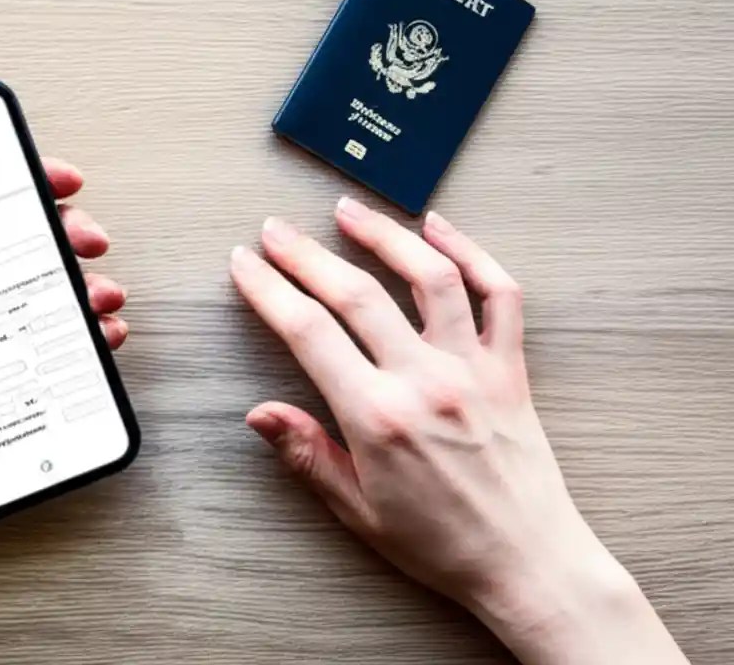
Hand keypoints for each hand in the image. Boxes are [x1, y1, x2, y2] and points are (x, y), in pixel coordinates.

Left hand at [0, 155, 128, 532]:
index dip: (19, 183)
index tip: (52, 178)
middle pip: (26, 242)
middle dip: (68, 230)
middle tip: (87, 238)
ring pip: (51, 290)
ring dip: (88, 281)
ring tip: (100, 292)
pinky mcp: (5, 372)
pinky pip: (57, 344)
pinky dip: (88, 333)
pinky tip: (99, 332)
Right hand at [230, 198, 685, 663]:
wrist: (528, 563)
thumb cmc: (441, 545)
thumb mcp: (357, 511)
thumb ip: (307, 455)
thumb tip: (259, 414)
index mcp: (377, 417)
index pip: (308, 333)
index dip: (268, 289)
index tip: (245, 264)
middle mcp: (425, 381)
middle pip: (356, 294)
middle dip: (306, 254)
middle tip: (275, 230)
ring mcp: (472, 368)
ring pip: (429, 277)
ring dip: (383, 235)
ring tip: (348, 210)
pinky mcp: (511, 369)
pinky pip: (498, 294)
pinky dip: (471, 252)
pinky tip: (439, 228)